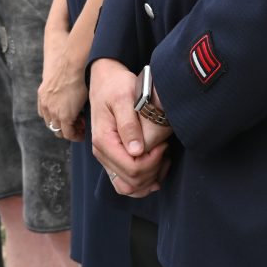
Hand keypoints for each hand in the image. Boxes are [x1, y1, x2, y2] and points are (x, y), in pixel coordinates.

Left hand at [37, 28, 87, 141]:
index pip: (48, 117)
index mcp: (43, 99)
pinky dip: (75, 134)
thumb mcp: (59, 82)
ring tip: (80, 130)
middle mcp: (46, 107)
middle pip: (53, 125)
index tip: (69, 122)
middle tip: (76, 127)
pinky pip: (68, 132)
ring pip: (59, 130)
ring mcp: (54, 112)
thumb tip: (69, 98)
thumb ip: (60, 93)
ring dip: (70, 132)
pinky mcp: (65, 115)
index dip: (59, 121)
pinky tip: (82, 133)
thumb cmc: (67, 68)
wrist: (68, 65)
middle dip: (64, 128)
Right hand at [89, 60, 169, 197]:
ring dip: (150, 179)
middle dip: (154, 170)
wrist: (105, 79)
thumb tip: (136, 151)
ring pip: (129, 187)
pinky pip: (127, 182)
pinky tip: (157, 164)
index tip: (163, 144)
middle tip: (164, 148)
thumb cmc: (116, 85)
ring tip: (162, 159)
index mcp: (104, 140)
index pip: (132, 168)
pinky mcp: (113, 157)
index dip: (152, 162)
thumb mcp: (124, 98)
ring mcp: (107, 157)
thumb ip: (129, 125)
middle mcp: (102, 153)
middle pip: (132, 182)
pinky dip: (144, 180)